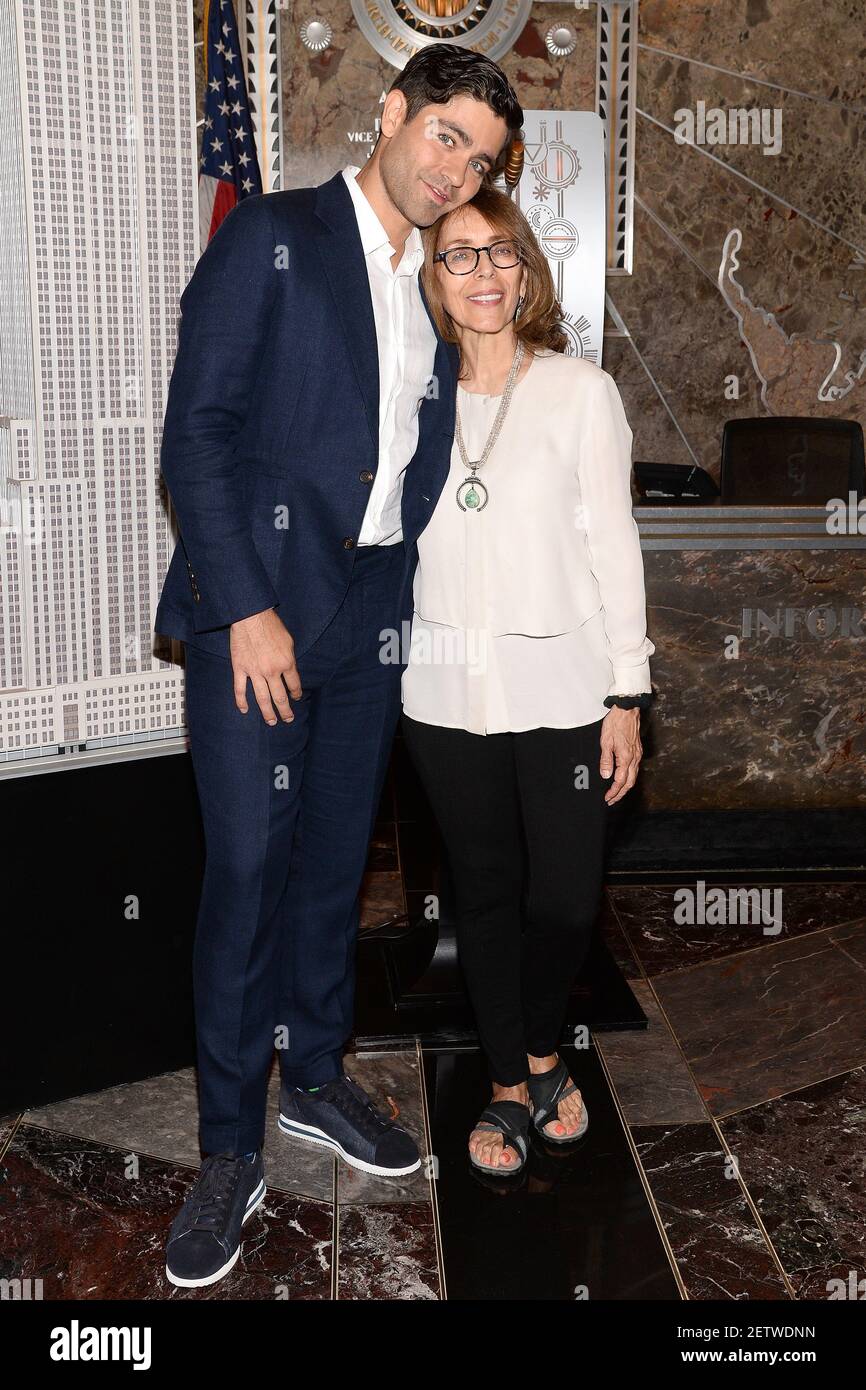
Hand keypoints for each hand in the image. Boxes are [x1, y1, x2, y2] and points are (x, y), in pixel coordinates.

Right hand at [230, 608, 302, 724]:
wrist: (250, 616)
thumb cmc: (271, 625)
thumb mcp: (289, 641)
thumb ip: (289, 658)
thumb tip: (290, 670)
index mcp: (286, 663)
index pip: (294, 685)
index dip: (296, 694)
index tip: (296, 698)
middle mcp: (271, 671)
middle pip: (280, 697)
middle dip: (285, 711)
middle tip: (288, 719)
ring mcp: (254, 672)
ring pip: (262, 698)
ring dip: (267, 712)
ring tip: (271, 722)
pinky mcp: (240, 669)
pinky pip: (240, 689)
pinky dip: (241, 701)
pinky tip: (244, 710)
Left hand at [599, 705, 641, 804]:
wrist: (627, 710)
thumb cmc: (615, 723)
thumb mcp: (606, 741)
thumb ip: (606, 760)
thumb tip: (606, 775)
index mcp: (626, 757)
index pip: (620, 781)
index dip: (614, 792)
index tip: (607, 798)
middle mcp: (634, 758)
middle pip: (630, 782)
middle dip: (621, 794)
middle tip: (612, 800)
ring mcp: (638, 754)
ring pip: (634, 776)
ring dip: (625, 787)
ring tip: (616, 793)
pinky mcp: (638, 750)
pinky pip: (635, 769)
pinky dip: (629, 778)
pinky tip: (623, 778)